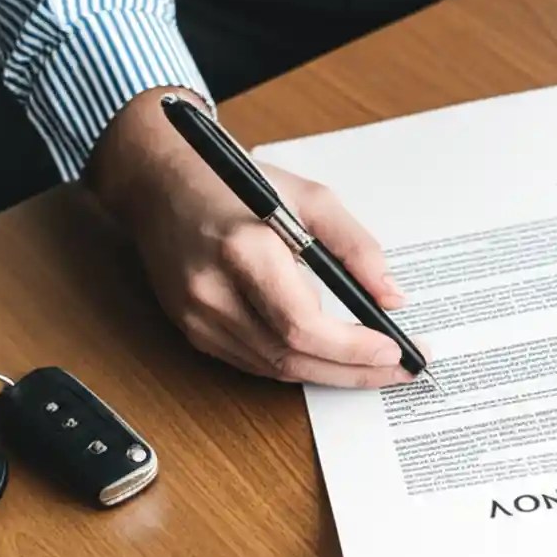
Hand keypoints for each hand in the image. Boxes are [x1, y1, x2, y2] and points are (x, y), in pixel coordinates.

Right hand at [86, 88, 414, 386]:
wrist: (159, 182)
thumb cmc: (232, 182)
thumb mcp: (308, 196)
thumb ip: (354, 246)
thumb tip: (390, 297)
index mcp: (243, 249)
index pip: (301, 324)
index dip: (352, 348)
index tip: (393, 350)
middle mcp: (213, 290)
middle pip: (290, 357)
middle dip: (351, 371)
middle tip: (397, 369)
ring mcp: (197, 316)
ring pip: (274, 368)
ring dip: (328, 374)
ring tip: (373, 367)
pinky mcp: (192, 330)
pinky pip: (254, 362)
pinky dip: (296, 364)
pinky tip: (328, 358)